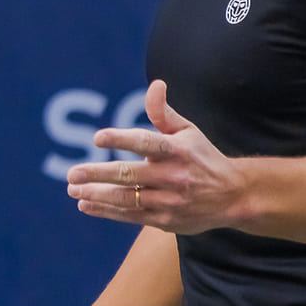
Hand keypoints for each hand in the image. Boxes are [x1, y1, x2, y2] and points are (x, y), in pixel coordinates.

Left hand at [67, 79, 243, 232]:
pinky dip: (107, 211)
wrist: (233, 196)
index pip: (146, 142)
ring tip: (73, 189)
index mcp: (177, 150)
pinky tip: (86, 204)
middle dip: (98, 174)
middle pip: (130, 175)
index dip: (121, 139)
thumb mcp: (188, 132)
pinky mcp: (166, 220)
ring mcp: (169, 201)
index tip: (98, 138)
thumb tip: (155, 84)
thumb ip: (164, 112)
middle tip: (72, 173)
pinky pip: (131, 216)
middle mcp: (173, 176)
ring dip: (96, 195)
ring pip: (127, 199)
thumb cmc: (203, 157)